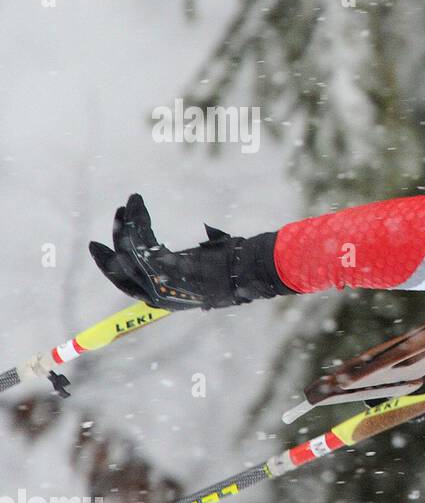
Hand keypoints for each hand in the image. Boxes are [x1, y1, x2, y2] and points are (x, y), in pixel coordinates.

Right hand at [89, 194, 244, 310]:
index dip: (111, 267)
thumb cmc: (232, 274)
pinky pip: (139, 238)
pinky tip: (137, 204)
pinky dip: (136, 218)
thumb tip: (175, 259)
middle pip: (120, 269)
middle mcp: (157, 294)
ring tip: (130, 202)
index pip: (127, 286)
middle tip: (114, 217)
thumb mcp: (203, 277)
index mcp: (165, 300)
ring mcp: (158, 281)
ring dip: (126, 223)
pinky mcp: (163, 265)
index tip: (100, 248)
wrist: (246, 271)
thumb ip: (182, 269)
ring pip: (128, 249)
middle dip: (111, 243)